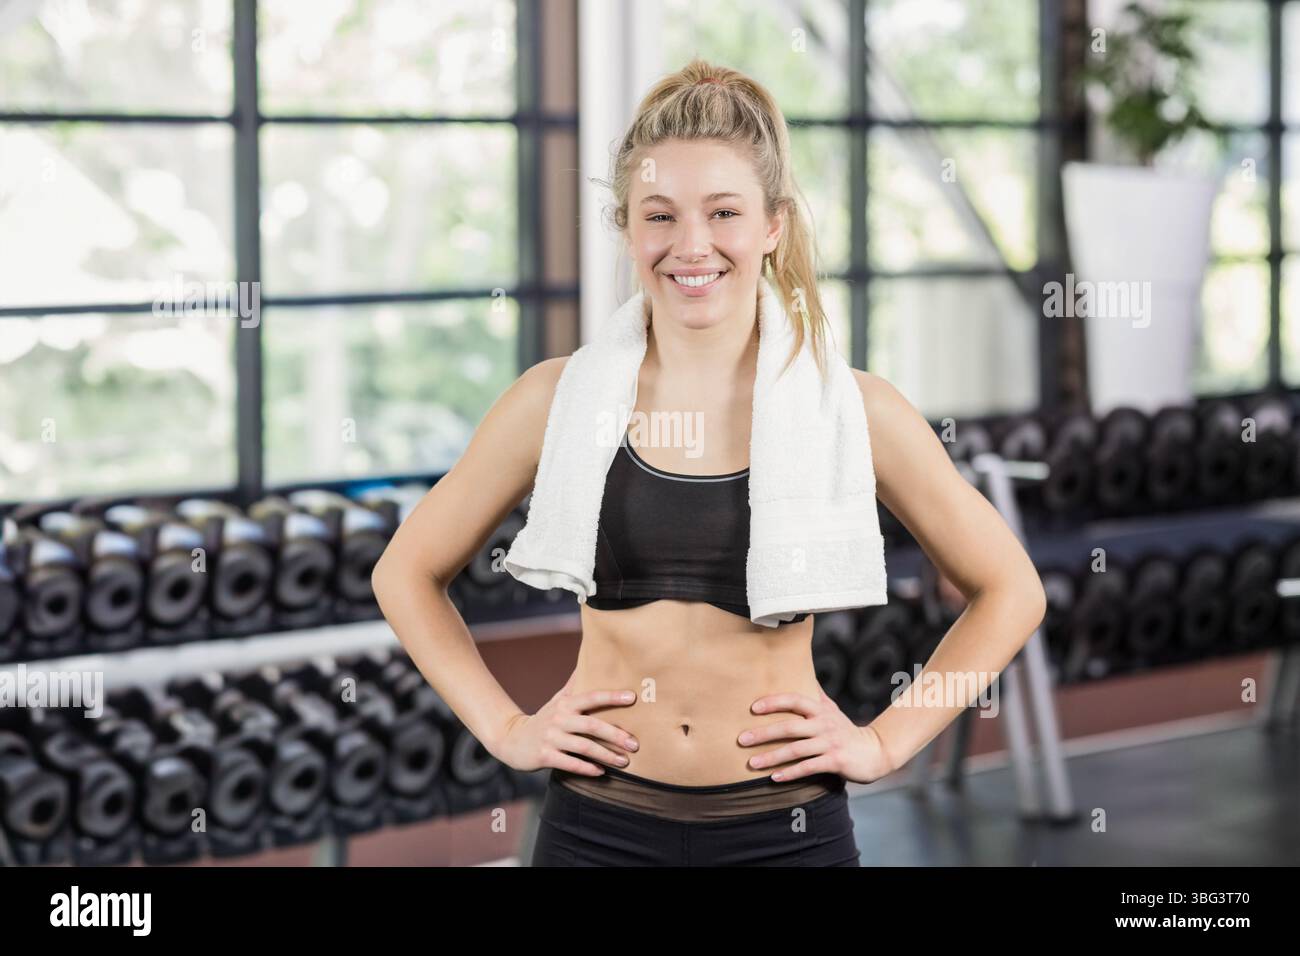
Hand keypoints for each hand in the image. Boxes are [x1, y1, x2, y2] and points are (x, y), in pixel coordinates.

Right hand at [492, 674, 640, 776]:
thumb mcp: (558, 700)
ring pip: (583, 746)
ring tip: (624, 762)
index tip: (633, 698)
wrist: (512, 739)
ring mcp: (551, 738)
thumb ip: (575, 684)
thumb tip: (590, 658)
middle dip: (615, 735)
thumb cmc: (544, 718)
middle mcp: (559, 718)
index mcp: (566, 704)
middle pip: (592, 725)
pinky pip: (569, 763)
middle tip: (635, 744)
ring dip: (606, 755)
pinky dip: (586, 768)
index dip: (612, 697)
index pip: (592, 697)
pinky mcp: (544, 756)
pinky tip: (600, 772)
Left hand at [739, 689, 892, 784]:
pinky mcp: (836, 762)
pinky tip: (774, 778)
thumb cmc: (845, 730)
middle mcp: (824, 724)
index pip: (794, 700)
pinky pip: (809, 768)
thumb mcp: (831, 709)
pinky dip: (790, 773)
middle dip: (764, 733)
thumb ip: (815, 694)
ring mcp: (830, 743)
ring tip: (752, 764)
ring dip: (772, 757)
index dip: (774, 702)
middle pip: (790, 727)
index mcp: (820, 710)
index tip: (753, 708)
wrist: (875, 752)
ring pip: (796, 750)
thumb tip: (799, 671)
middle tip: (741, 739)